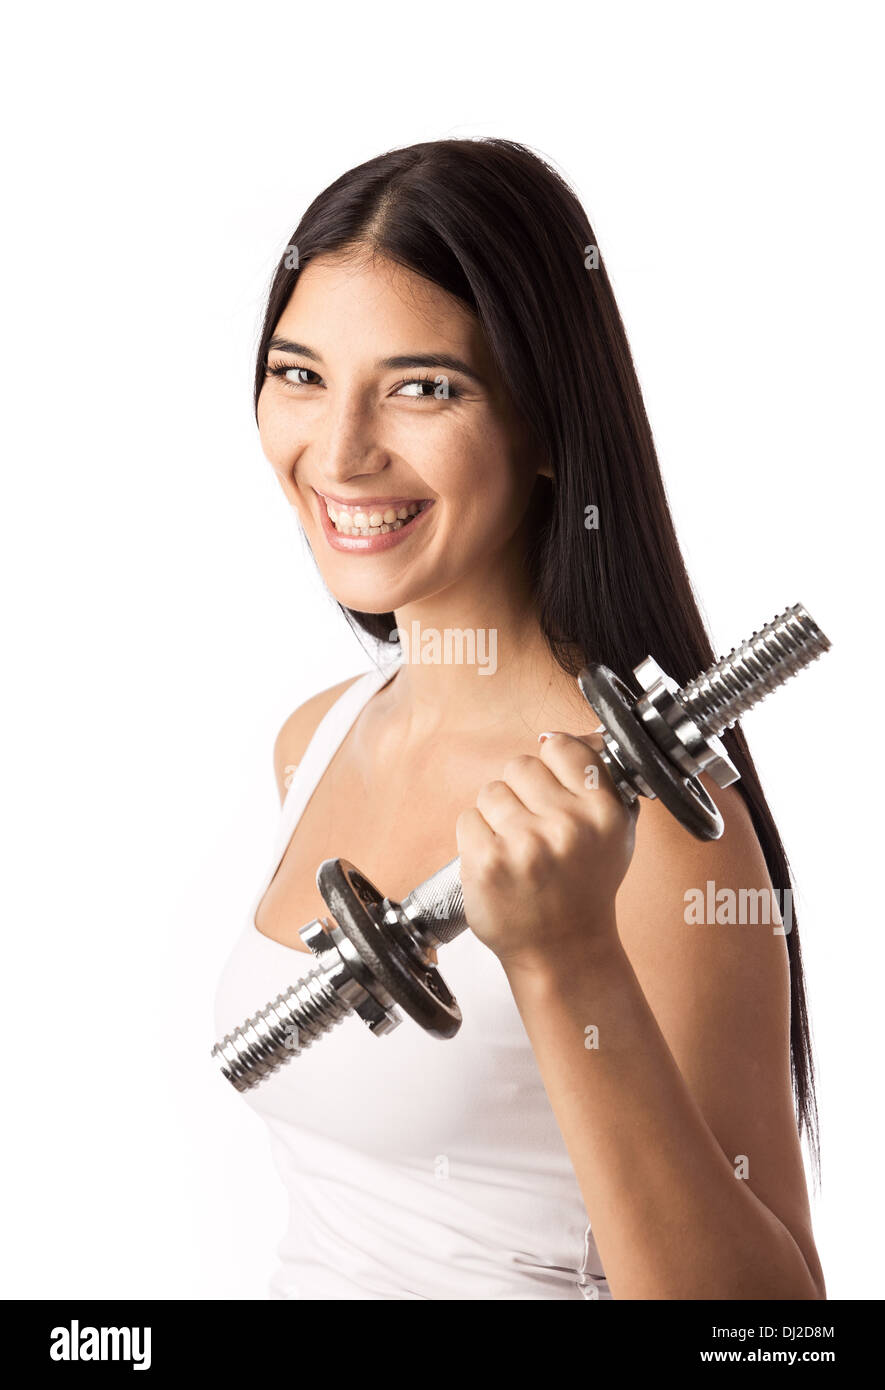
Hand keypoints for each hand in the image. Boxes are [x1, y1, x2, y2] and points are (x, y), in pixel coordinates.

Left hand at [455, 730, 638, 971]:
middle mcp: (567, 826)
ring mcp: (525, 844)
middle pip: (520, 765)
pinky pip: (468, 819)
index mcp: (603, 812)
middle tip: (532, 827)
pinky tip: (498, 862)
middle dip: (520, 791)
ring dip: (496, 816)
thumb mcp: (613, 834)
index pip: (561, 747)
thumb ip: (596, 782)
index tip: (550, 786)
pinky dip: (476, 838)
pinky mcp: (487, 862)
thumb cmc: (585, 890)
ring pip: (490, 792)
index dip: (551, 763)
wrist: (563, 951)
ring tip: (517, 849)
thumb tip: (567, 737)